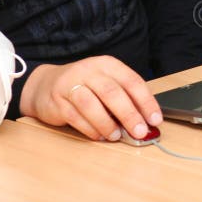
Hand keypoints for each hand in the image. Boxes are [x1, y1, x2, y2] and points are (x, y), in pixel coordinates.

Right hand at [19, 56, 163, 141]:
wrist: (45, 84)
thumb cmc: (85, 86)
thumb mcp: (107, 83)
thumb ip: (125, 98)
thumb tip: (146, 121)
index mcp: (108, 65)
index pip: (132, 81)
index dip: (146, 102)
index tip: (155, 119)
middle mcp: (89, 71)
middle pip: (112, 93)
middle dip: (129, 115)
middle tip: (140, 131)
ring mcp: (70, 85)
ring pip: (92, 105)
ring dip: (107, 124)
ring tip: (117, 136)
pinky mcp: (57, 101)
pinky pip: (75, 117)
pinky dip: (90, 129)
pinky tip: (99, 136)